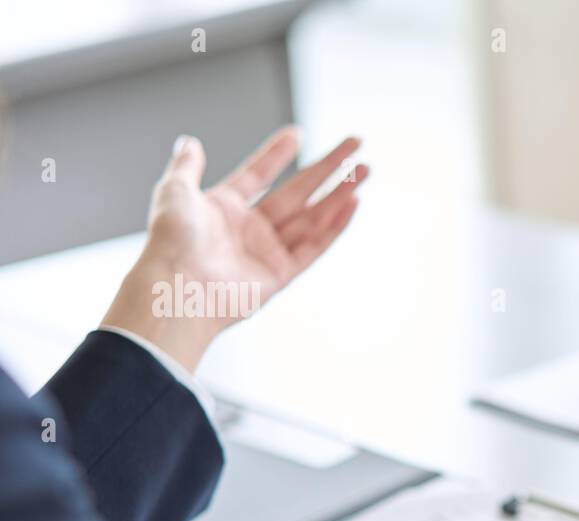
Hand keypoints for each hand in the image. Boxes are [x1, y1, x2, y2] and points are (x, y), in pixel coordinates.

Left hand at [101, 128, 367, 371]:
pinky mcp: (281, 274)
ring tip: (364, 171)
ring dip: (340, 193)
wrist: (178, 286)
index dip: (277, 153)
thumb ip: (186, 165)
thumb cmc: (170, 241)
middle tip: (354, 145)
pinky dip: (335, 226)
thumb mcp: (174, 191)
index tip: (298, 132)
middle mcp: (251, 229)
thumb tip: (190, 142)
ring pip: (313, 217)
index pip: (259, 173)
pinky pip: (314, 247)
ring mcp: (268, 251)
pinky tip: (352, 204)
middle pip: (298, 191)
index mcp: (226, 208)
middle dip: (328, 168)